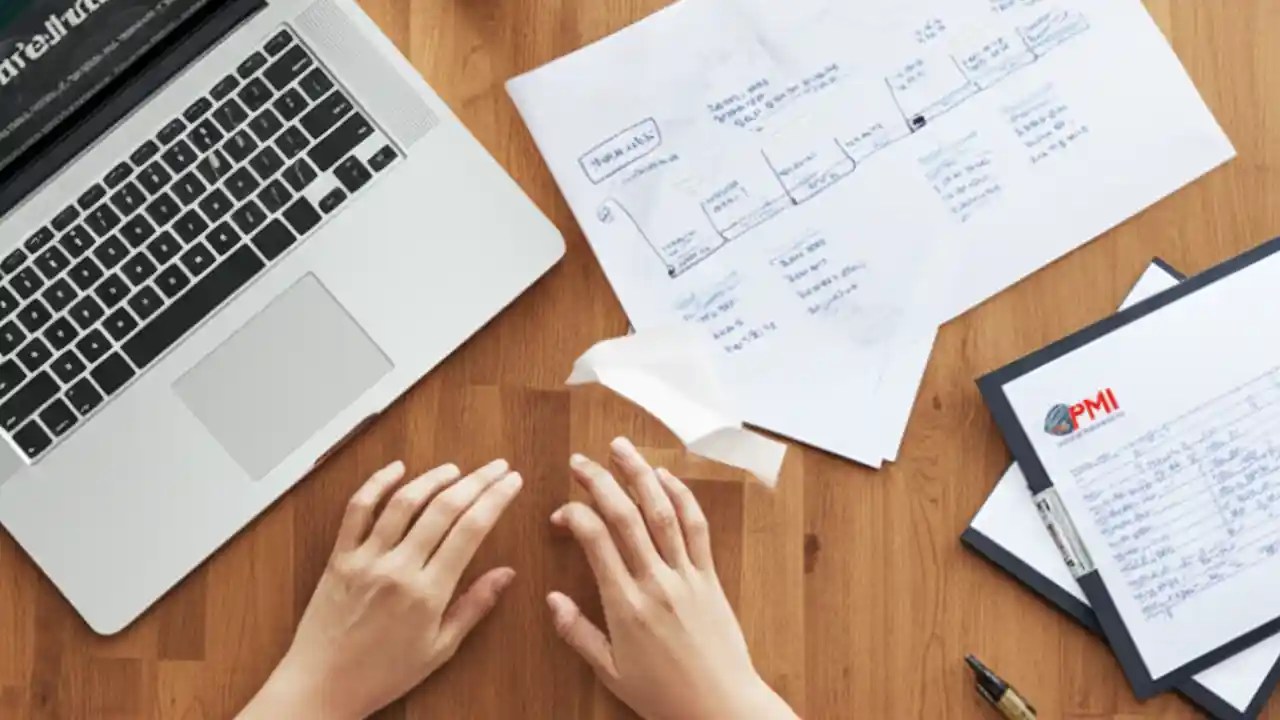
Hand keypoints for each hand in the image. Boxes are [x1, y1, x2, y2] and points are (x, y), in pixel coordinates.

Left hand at [239, 459, 522, 719]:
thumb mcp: (440, 649)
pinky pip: (357, 509)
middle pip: (444, 508)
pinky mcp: (340, 556)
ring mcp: (366, 559)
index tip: (511, 482)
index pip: (471, 530)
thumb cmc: (382, 674)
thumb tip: (507, 574)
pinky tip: (396, 469)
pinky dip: (377, 483)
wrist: (322, 686)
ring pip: (404, 502)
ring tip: (455, 469)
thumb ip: (474, 606)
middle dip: (476, 481)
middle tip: (496, 466)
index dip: (496, 499)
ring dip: (433, 478)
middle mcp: (398, 569)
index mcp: (428, 593)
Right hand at [548, 438, 797, 719]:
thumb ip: (578, 633)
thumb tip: (550, 599)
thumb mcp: (611, 672)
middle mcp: (656, 582)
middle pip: (625, 517)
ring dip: (640, 475)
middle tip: (579, 460)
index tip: (560, 513)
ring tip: (621, 447)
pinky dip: (680, 497)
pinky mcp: (710, 577)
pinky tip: (665, 478)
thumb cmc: (664, 695)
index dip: (574, 516)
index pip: (596, 541)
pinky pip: (696, 528)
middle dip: (600, 482)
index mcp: (626, 606)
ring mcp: (686, 576)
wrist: (722, 707)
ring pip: (662, 512)